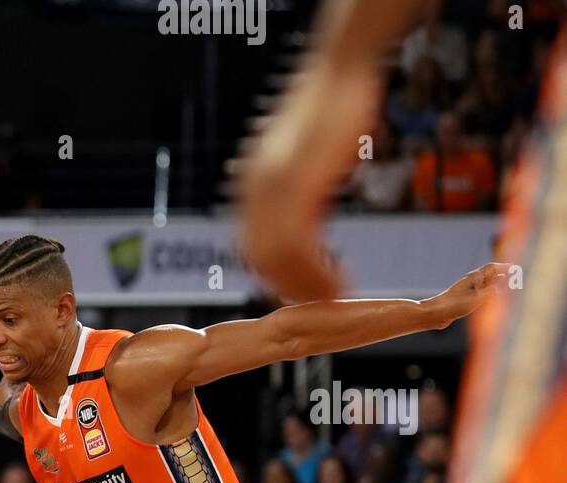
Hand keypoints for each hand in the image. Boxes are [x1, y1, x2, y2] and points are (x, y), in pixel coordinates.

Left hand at [236, 65, 381, 302]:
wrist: (341, 69)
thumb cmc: (332, 109)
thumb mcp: (307, 162)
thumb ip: (300, 196)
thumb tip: (303, 231)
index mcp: (252, 187)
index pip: (254, 248)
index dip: (277, 276)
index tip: (301, 292)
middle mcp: (253, 190)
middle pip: (260, 260)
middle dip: (290, 288)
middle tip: (320, 303)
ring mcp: (270, 188)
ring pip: (276, 259)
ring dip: (306, 285)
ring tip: (334, 295)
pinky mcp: (293, 183)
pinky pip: (295, 244)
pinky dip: (316, 270)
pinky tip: (338, 280)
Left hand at [424, 263, 514, 327]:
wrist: (433, 314)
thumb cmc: (453, 305)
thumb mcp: (476, 299)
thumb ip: (491, 293)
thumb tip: (502, 290)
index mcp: (473, 278)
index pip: (492, 268)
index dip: (505, 267)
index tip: (516, 267)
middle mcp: (470, 283)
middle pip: (490, 275)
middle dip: (503, 275)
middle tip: (516, 277)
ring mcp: (467, 292)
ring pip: (485, 285)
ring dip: (497, 284)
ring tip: (508, 286)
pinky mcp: (463, 301)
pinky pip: (480, 294)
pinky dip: (489, 294)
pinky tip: (493, 299)